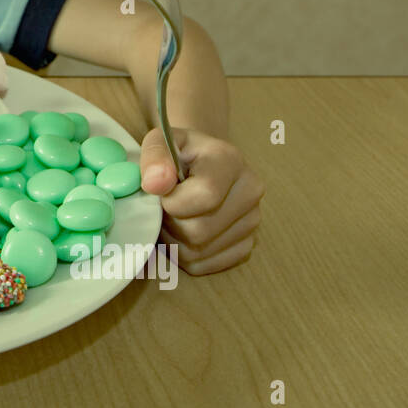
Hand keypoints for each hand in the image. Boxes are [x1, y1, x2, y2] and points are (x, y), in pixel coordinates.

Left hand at [137, 127, 264, 274]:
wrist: (199, 163)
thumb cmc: (177, 153)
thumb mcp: (161, 141)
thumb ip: (154, 156)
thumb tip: (154, 183)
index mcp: (230, 161)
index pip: (205, 196)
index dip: (172, 202)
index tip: (161, 191)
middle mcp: (250, 192)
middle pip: (199, 231)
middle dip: (170, 222)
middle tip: (164, 207)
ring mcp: (252, 221)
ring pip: (198, 252)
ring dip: (174, 240)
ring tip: (173, 217)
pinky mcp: (246, 244)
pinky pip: (204, 265)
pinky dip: (185, 254)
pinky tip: (184, 231)